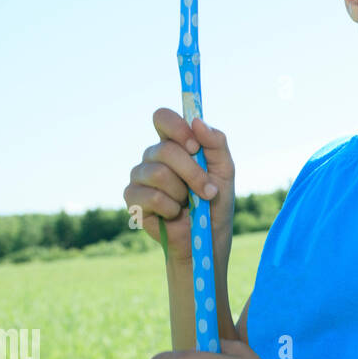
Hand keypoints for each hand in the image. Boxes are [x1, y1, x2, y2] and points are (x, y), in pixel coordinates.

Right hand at [124, 109, 234, 267]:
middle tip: (207, 190)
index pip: (162, 118)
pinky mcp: (132, 199)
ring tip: (189, 203)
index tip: (194, 146)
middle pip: (164, 149)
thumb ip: (216, 144)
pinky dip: (170, 207)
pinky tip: (175, 214)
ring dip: (182, 192)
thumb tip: (197, 121)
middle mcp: (153, 157)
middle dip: (192, 172)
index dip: (176, 128)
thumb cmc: (215, 203)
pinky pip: (149, 196)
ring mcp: (139, 177)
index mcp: (175, 144)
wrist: (206, 240)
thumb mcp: (225, 171)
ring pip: (157, 172)